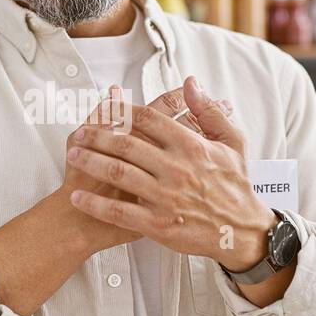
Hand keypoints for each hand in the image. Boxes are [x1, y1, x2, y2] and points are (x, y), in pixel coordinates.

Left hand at [66, 76, 273, 269]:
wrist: (242, 231)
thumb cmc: (236, 186)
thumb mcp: (233, 142)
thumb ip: (210, 111)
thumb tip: (191, 84)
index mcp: (192, 146)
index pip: (149, 118)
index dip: (123, 110)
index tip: (107, 107)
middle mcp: (176, 169)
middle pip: (126, 144)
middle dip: (97, 136)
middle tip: (80, 133)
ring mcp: (165, 197)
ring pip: (118, 173)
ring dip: (90, 162)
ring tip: (73, 155)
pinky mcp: (157, 224)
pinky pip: (118, 211)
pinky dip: (95, 203)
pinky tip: (78, 196)